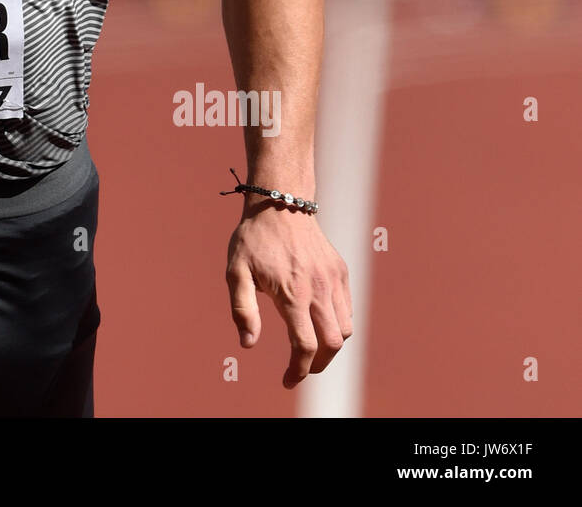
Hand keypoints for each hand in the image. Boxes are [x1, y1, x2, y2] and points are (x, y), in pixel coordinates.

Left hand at [226, 206, 351, 387]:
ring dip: (331, 346)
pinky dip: (339, 324)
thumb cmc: (253, 238)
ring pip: (346, 329)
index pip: (304, 345)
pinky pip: (348, 309)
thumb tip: (247, 344)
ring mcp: (333, 280)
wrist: (280, 202)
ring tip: (311, 348)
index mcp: (292, 293)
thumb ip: (242, 309)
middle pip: (332, 343)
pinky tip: (320, 323)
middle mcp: (318, 289)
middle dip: (317, 364)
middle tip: (301, 368)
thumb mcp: (236, 271)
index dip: (297, 370)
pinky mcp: (341, 271)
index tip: (287, 381)